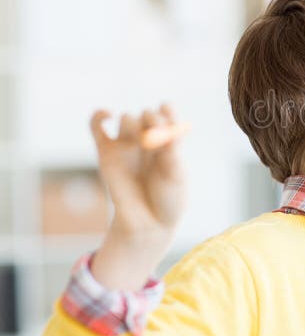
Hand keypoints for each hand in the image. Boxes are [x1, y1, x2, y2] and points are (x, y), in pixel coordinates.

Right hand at [89, 105, 187, 289]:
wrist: (148, 223)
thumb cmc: (168, 199)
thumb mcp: (176, 175)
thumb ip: (172, 153)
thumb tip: (168, 130)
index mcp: (169, 141)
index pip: (167, 114)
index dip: (168, 111)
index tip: (168, 114)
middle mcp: (148, 140)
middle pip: (147, 114)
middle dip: (152, 119)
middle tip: (155, 132)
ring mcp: (126, 145)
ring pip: (127, 118)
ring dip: (133, 124)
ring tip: (141, 144)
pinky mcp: (105, 152)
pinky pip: (97, 126)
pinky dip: (99, 115)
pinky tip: (108, 114)